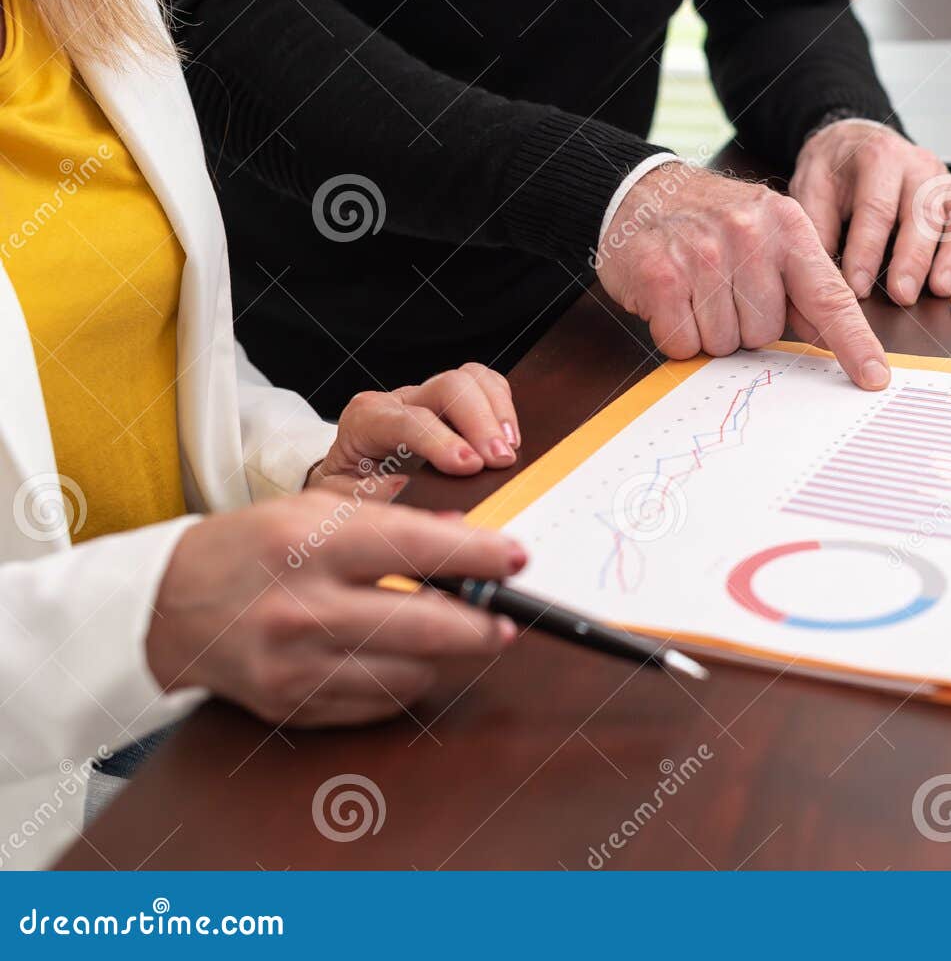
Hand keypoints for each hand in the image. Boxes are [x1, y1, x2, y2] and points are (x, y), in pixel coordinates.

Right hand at [147, 492, 525, 725]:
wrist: (166, 606)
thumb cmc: (252, 548)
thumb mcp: (314, 511)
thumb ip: (393, 523)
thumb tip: (468, 539)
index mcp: (310, 543)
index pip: (415, 548)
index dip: (477, 557)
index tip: (516, 558)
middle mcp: (302, 606)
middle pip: (422, 624)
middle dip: (479, 625)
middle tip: (507, 620)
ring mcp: (295, 664)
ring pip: (408, 673)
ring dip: (443, 657)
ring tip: (454, 635)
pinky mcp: (291, 706)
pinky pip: (376, 704)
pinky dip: (403, 682)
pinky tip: (405, 660)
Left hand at [308, 362, 519, 487]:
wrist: (349, 478)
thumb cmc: (349, 489)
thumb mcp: (346, 500)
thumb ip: (371, 494)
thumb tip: (404, 486)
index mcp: (366, 419)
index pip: (409, 420)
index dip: (441, 440)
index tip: (470, 466)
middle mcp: (398, 400)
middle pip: (449, 386)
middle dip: (480, 421)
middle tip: (501, 460)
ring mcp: (428, 396)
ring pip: (472, 377)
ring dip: (498, 410)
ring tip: (510, 449)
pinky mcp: (453, 403)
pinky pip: (486, 386)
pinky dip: (503, 407)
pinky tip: (509, 440)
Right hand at [595, 161, 889, 389]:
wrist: (641, 191)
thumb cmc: (713, 223)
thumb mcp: (768, 236)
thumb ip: (804, 287)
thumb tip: (838, 341)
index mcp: (787, 227)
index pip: (828, 297)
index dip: (853, 343)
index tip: (874, 378)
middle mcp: (748, 233)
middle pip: (766, 333)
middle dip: (744, 325)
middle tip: (723, 290)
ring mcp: (702, 251)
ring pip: (724, 343)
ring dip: (708, 330)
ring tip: (696, 289)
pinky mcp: (660, 273)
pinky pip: (682, 342)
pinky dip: (675, 332)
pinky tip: (671, 297)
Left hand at [789, 121, 950, 304]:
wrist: (858, 141)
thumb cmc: (837, 168)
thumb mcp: (811, 184)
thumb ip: (815, 224)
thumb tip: (818, 270)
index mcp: (879, 157)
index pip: (876, 207)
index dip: (867, 250)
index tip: (856, 287)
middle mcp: (920, 166)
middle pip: (926, 211)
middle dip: (915, 258)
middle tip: (902, 295)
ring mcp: (948, 181)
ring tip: (941, 289)